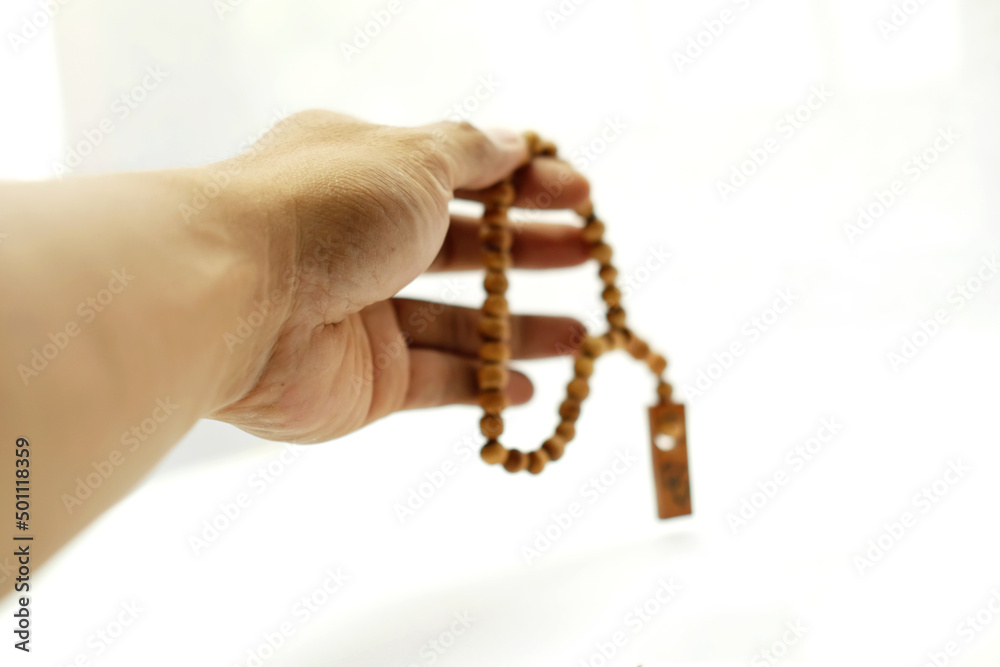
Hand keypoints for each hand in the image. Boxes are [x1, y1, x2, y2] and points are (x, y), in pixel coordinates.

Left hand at [207, 111, 592, 442]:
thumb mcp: (411, 158)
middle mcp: (361, 244)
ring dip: (519, 327)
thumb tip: (517, 144)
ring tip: (581, 334)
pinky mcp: (363, 380)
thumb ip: (472, 154)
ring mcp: (361, 316)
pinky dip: (482, 383)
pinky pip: (436, 380)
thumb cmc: (323, 209)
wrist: (233, 301)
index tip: (581, 198)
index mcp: (365, 176)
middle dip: (527, 253)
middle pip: (461, 250)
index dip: (523, 186)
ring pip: (456, 322)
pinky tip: (529, 387)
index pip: (460, 177)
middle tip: (588, 258)